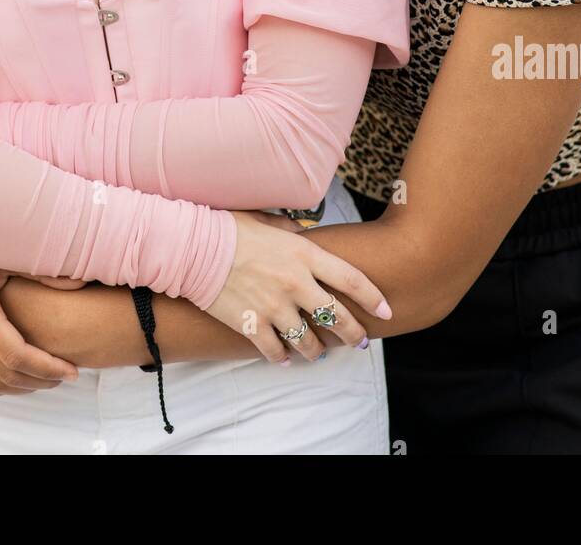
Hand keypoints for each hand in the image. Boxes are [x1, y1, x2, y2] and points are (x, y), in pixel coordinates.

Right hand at [0, 238, 80, 394]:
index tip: (72, 371)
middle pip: (3, 375)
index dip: (47, 367)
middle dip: (37, 380)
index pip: (17, 356)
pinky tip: (8, 381)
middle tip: (63, 376)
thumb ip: (39, 272)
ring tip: (42, 378)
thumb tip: (80, 282)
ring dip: (16, 387)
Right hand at [201, 209, 389, 362]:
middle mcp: (295, 283)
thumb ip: (293, 230)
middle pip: (337, 317)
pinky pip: (275, 352)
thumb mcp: (269, 221)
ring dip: (317, 350)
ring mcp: (274, 307)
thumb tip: (306, 233)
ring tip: (317, 352)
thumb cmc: (231, 228)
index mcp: (304, 254)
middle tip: (361, 342)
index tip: (385, 311)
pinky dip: (281, 358)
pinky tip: (284, 358)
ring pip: (309, 341)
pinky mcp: (251, 324)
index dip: (373, 298)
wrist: (195, 247)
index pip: (351, 279)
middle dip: (354, 334)